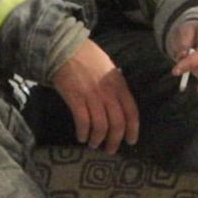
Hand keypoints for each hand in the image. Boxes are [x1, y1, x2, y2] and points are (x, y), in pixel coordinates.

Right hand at [50, 39, 139, 153]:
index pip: (132, 112)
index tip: (131, 141)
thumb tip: (117, 103)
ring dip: (98, 139)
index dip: (133, 129)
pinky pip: (83, 121)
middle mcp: (108, 92)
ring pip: (101, 126)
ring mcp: (92, 96)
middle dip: (114, 140)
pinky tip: (81, 137)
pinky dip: (83, 132)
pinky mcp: (76, 98)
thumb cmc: (86, 56)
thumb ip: (115, 86)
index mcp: (119, 84)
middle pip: (117, 123)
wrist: (64, 48)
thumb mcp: (108, 69)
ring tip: (93, 144)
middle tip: (109, 150)